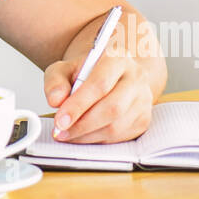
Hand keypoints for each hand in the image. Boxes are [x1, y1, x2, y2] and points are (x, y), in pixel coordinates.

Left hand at [41, 21, 154, 142]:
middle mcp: (135, 78)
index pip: (99, 84)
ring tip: (67, 134)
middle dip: (82, 125)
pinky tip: (82, 136)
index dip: (78, 105)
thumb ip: (56, 81)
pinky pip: (119, 137)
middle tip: (60, 131)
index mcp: (117, 58)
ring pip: (116, 126)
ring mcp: (142, 100)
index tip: (60, 120)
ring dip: (87, 136)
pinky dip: (97, 140)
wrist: (113, 76)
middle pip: (112, 108)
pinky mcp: (143, 120)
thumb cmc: (88, 72)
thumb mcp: (66, 68)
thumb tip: (55, 100)